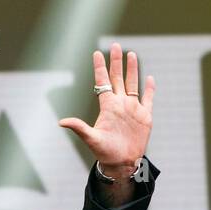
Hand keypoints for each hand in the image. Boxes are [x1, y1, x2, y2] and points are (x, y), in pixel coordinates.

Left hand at [59, 43, 154, 173]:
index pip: (103, 82)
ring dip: (132, 70)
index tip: (96, 53)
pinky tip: (149, 78)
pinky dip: (149, 89)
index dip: (100, 68)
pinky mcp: (145, 116)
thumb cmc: (105, 153)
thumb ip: (79, 128)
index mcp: (107, 107)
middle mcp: (120, 104)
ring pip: (133, 84)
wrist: (122, 163)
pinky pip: (148, 99)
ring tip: (131, 54)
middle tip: (115, 46)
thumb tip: (61, 122)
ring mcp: (132, 109)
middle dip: (116, 62)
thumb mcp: (91, 139)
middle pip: (118, 78)